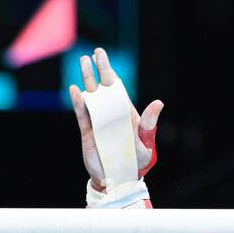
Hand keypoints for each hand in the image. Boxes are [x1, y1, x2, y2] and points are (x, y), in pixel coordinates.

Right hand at [68, 47, 162, 191]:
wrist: (120, 179)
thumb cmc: (137, 162)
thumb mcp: (146, 142)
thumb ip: (149, 123)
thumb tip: (159, 102)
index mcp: (126, 114)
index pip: (118, 90)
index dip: (112, 74)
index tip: (106, 59)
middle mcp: (111, 115)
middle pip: (103, 88)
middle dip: (99, 70)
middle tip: (94, 53)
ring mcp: (99, 122)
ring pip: (91, 97)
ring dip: (87, 80)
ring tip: (83, 62)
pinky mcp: (88, 132)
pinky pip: (82, 115)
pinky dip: (78, 102)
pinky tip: (74, 90)